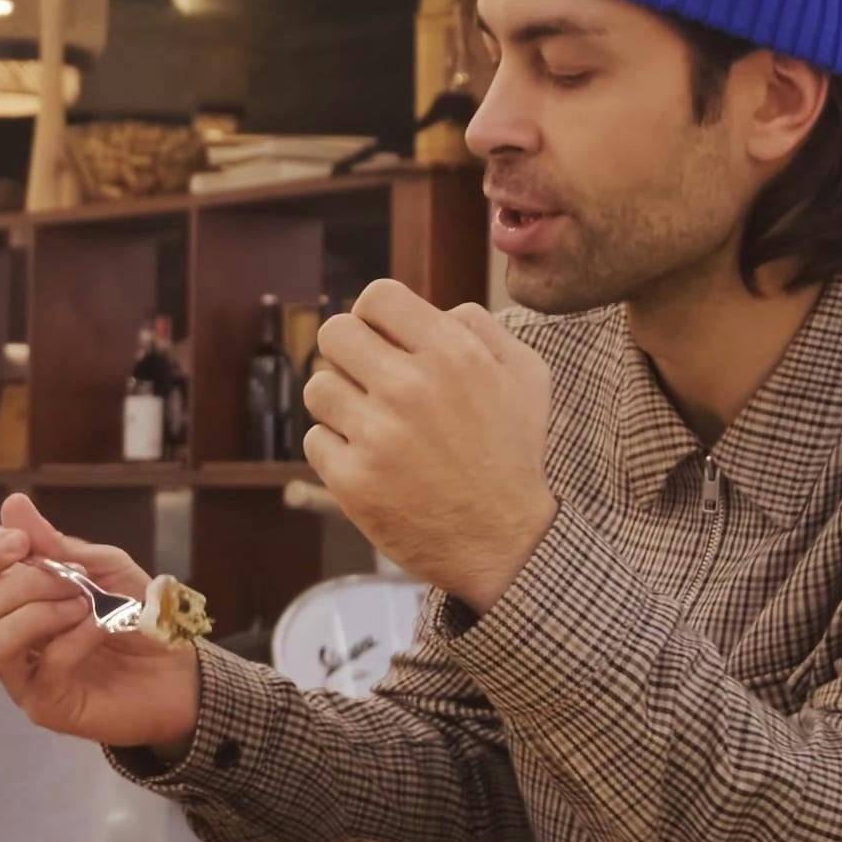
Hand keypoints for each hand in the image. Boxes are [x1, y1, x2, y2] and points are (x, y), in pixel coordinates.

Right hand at [0, 493, 199, 760]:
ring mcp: (23, 674)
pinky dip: (74, 638)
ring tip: (85, 605)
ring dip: (40, 612)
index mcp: (16, 600)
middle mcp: (11, 636)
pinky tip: (103, 628)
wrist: (178, 667)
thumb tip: (13, 504)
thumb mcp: (101, 567)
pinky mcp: (45, 705)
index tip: (22, 542)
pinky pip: (43, 666)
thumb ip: (54, 543)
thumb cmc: (137, 615)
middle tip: (78, 579)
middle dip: (31, 580)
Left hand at [301, 279, 557, 608]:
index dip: (375, 315)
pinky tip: (372, 461)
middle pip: (335, 333)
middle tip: (369, 378)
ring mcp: (377, 435)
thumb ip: (481, 327)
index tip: (382, 338)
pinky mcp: (352, 479)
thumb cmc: (513, 453)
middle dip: (350, 352)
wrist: (505, 543)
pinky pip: (316, 437)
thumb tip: (434, 308)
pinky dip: (337, 448)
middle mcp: (410, 388)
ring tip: (375, 423)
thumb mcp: (526, 376)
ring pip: (319, 386)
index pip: (377, 298)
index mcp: (452, 354)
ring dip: (341, 402)